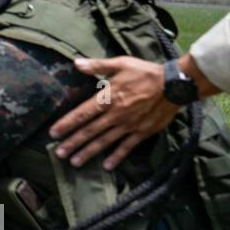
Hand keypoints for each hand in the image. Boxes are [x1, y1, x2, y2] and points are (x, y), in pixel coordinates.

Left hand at [49, 57, 178, 169]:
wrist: (175, 85)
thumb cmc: (146, 72)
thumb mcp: (121, 64)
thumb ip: (98, 65)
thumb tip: (76, 63)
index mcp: (109, 98)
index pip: (82, 113)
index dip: (67, 123)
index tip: (53, 133)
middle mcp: (116, 114)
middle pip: (90, 131)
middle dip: (73, 143)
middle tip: (58, 153)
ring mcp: (129, 125)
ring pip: (104, 141)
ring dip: (88, 152)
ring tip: (75, 162)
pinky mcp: (142, 132)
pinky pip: (127, 147)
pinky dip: (116, 157)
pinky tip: (106, 166)